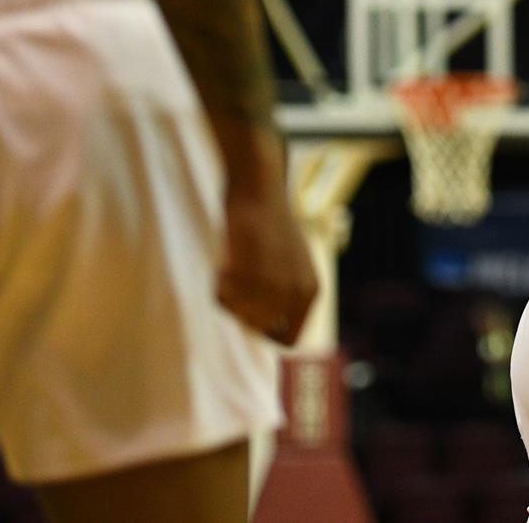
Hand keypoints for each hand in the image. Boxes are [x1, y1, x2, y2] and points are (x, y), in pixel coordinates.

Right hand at [215, 168, 318, 345]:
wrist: (260, 190)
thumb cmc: (269, 225)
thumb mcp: (288, 264)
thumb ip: (282, 296)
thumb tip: (266, 329)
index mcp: (311, 291)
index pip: (289, 338)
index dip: (265, 330)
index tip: (249, 310)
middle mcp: (297, 292)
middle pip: (258, 328)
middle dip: (241, 310)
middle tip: (237, 280)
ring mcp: (274, 285)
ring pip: (240, 316)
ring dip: (228, 296)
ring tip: (231, 268)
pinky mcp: (250, 273)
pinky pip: (223, 299)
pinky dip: (217, 285)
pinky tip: (224, 262)